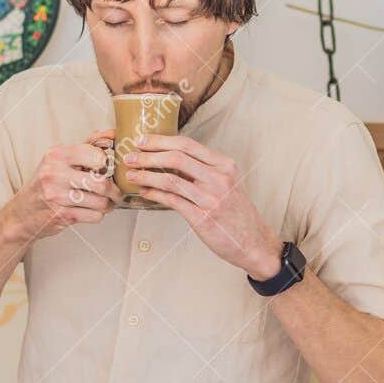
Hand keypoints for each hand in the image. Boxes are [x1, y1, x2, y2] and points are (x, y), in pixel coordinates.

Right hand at [0, 129, 120, 243]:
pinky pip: (94, 216)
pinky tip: (92, 210)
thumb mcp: (60, 159)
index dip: (106, 165)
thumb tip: (112, 134)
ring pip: (101, 202)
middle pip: (101, 183)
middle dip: (114, 190)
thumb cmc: (45, 183)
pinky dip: (98, 214)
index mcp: (56, 155)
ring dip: (108, 204)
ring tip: (105, 202)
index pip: (97, 156)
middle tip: (114, 192)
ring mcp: (57, 196)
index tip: (106, 170)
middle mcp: (55, 173)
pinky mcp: (61, 215)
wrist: (22, 212)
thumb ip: (87, 146)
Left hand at [125, 133, 283, 276]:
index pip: (187, 144)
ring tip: (131, 175)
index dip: (160, 140)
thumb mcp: (227, 184)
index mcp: (224, 165)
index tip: (141, 140)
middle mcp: (219, 178)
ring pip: (170, 179)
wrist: (254, 243)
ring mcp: (211, 198)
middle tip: (129, 156)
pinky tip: (144, 193)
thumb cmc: (237, 213)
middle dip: (147, 155)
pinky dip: (154, 195)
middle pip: (176, 157)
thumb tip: (169, 160)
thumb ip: (203, 171)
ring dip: (145, 176)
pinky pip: (172, 201)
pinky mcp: (202, 218)